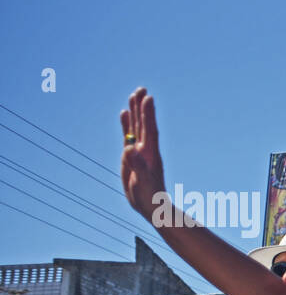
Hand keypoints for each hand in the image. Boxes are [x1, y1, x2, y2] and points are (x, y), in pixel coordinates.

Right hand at [120, 87, 169, 223]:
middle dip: (142, 107)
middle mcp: (146, 149)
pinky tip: (124, 114)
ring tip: (134, 94)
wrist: (150, 206)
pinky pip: (128, 135)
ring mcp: (140, 151)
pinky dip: (127, 124)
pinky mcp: (132, 156)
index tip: (148, 98)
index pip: (150, 130)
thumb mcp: (143, 182)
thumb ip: (137, 165)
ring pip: (137, 127)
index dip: (149, 115)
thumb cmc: (149, 197)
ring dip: (135, 111)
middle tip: (141, 89)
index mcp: (151, 154)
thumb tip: (130, 148)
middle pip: (144, 124)